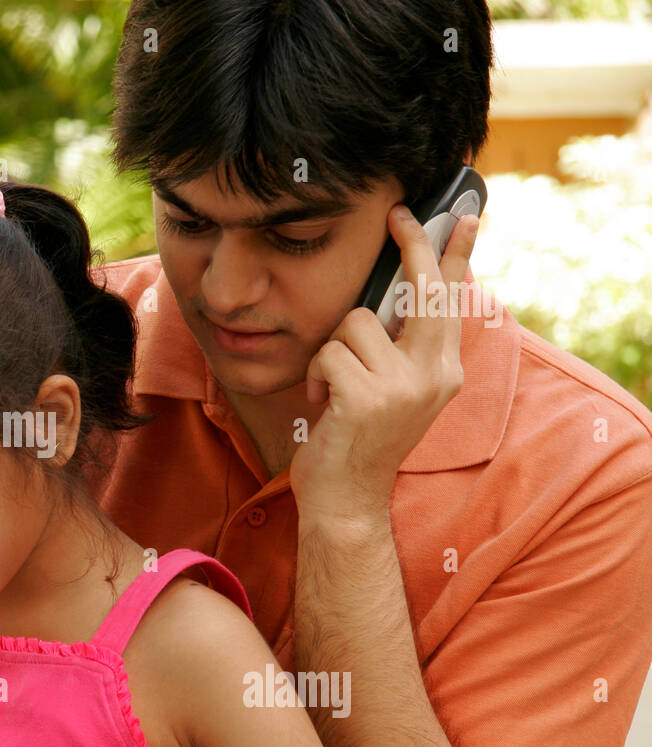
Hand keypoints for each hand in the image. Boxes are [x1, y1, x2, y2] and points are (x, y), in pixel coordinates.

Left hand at [290, 205, 477, 524]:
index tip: (461, 215)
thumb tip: (397, 291)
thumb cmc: (358, 440)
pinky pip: (329, 351)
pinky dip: (317, 374)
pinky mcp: (369, 397)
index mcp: (444, 372)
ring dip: (331, 350)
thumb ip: (400, 347)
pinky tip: (324, 404)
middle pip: (423, 291)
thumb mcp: (391, 390)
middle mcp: (435, 376)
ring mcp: (405, 387)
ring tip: (334, 387)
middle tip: (398, 213)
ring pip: (354, 322)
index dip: (454, 255)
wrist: (347, 501)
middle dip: (411, 245)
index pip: (453, 302)